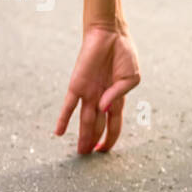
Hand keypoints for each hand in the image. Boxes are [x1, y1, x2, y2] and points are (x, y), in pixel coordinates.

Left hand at [54, 24, 140, 153]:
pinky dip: (64, 119)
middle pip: (97, 126)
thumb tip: (104, 108)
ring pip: (85, 120)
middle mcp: (101, 98)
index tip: (105, 151)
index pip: (114, 124)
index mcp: (116, 98)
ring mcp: (89, 93)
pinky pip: (69, 105)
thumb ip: (119, 94)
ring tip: (80, 152)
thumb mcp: (132, 78)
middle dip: (94, 142)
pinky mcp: (77, 85)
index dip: (110, 139)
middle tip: (88, 156)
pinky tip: (59, 133)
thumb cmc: (124, 54)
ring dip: (83, 136)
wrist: (110, 34)